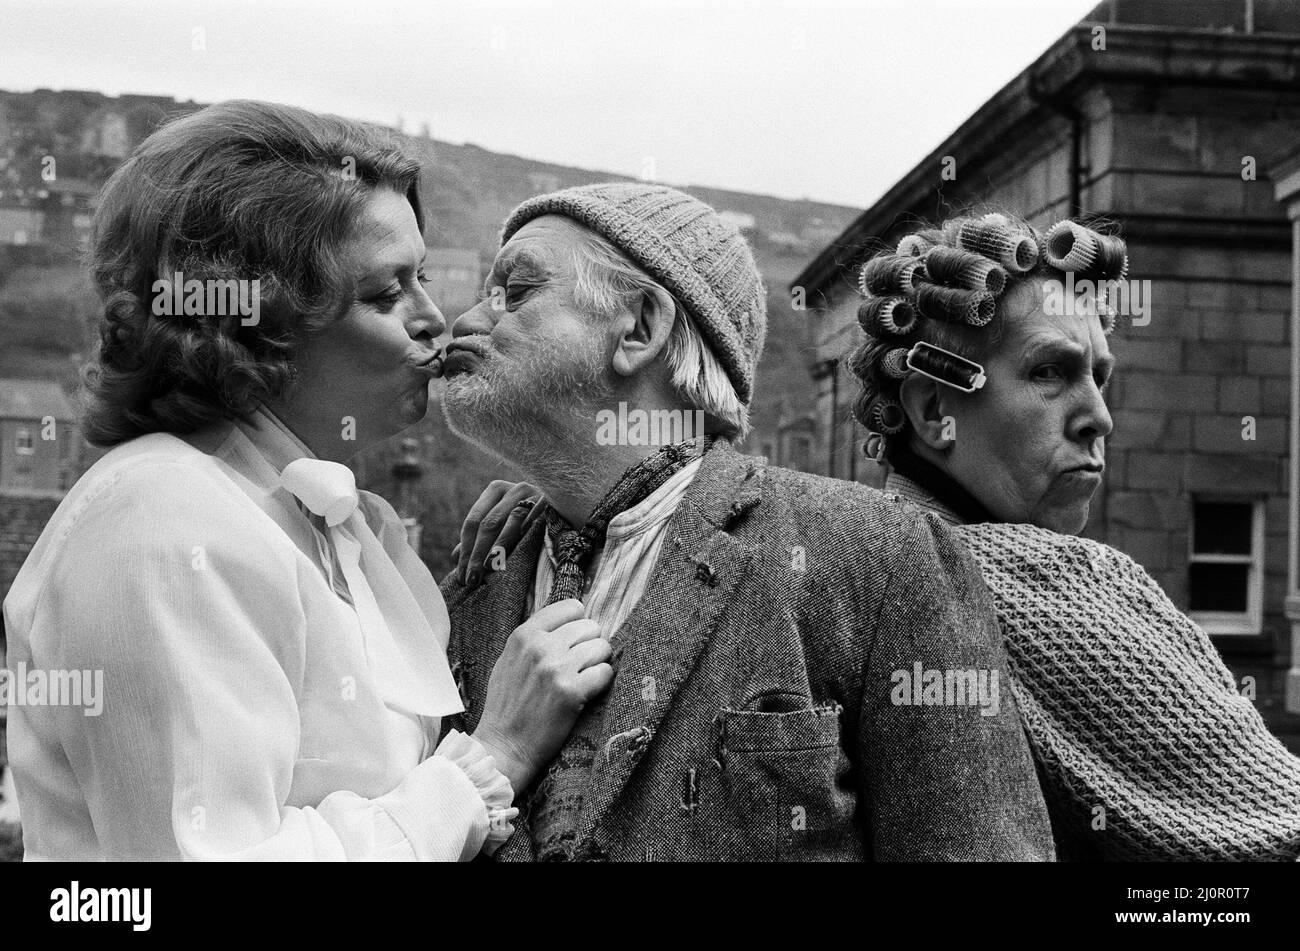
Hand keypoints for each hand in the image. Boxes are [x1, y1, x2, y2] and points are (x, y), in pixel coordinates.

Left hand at [453, 480, 544, 587]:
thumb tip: (455, 556)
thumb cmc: (530, 520)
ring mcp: (536, 494)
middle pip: (489, 523)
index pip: (474, 520)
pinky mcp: (553, 505)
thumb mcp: (502, 524)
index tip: (461, 574)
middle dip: (477, 554)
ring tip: (487, 572)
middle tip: (471, 579)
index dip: (466, 548)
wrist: (572, 508)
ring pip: (510, 525)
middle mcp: (515, 489)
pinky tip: (512, 561)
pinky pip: (533, 526)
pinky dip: (521, 543)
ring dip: (496, 552)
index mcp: (496, 490)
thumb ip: (479, 537)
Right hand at [471, 599, 613, 794]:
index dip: (579, 624)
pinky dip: (601, 683)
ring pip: (602, 647)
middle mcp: (541, 646)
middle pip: (591, 627)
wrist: (504, 746)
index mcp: (524, 634)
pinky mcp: (572, 692)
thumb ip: (534, 638)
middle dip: (589, 645)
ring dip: (597, 664)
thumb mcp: (509, 660)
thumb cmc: (507, 705)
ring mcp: (557, 668)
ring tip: (582, 680)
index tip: (575, 642)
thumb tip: (568, 622)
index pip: (571, 607)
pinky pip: (606, 672)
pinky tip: (587, 693)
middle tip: (579, 667)